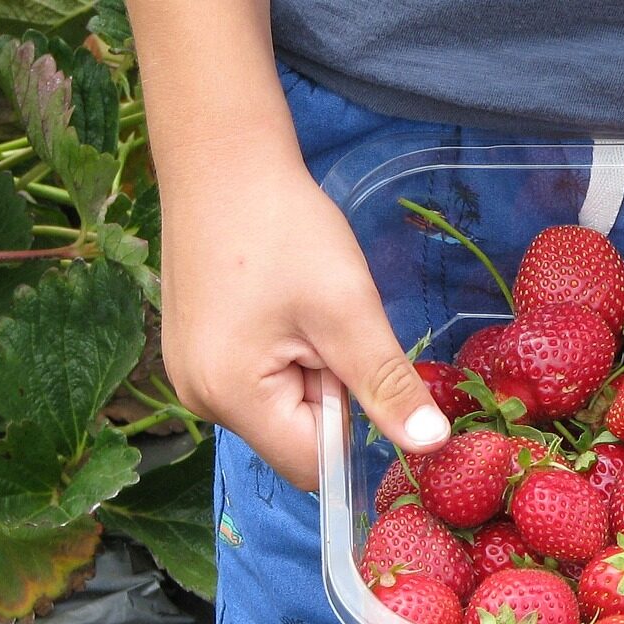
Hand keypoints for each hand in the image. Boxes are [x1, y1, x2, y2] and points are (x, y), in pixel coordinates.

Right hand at [159, 159, 449, 488]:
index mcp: (230, 397)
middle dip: (331, 394)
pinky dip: (289, 355)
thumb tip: (431, 444)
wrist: (220, 159)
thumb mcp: (348, 309)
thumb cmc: (282, 228)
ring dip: (313, 372)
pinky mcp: (197, 353)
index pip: (313, 464)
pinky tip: (285, 307)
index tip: (368, 371)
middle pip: (296, 437)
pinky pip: (260, 381)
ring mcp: (192, 376)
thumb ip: (386, 385)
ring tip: (307, 309)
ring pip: (282, 407)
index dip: (355, 432)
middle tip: (333, 326)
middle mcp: (200, 400)